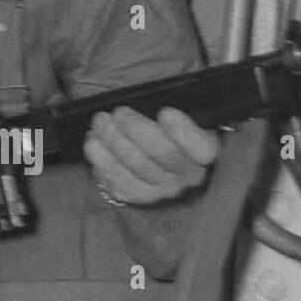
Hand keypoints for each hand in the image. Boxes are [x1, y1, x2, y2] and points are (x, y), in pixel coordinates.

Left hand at [83, 106, 219, 205]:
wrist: (170, 167)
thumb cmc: (179, 133)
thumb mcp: (192, 118)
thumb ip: (183, 110)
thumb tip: (158, 104)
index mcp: (206, 153)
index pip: (199, 146)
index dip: (182, 130)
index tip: (165, 112)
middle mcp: (187, 177)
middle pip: (160, 152)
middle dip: (136, 129)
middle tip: (118, 112)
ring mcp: (161, 190)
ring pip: (134, 166)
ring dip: (112, 141)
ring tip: (99, 122)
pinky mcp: (138, 196)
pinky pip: (117, 181)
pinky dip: (102, 161)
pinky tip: (93, 143)